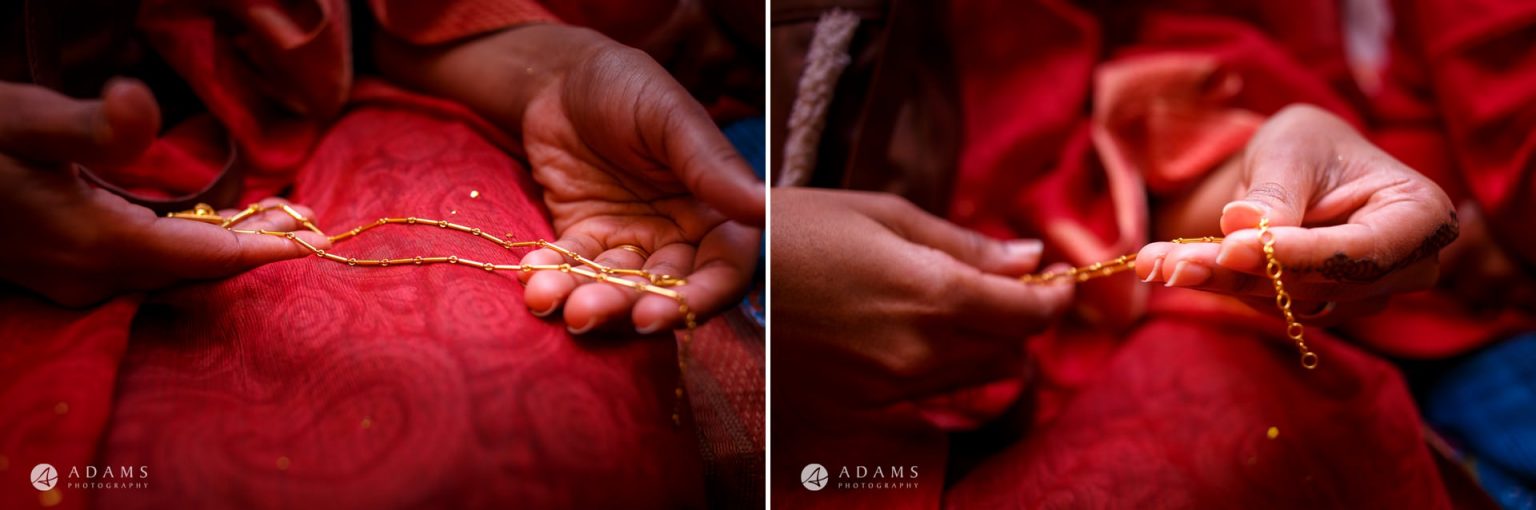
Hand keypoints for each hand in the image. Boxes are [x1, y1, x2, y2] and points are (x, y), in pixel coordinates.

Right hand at [0, 79, 330, 305]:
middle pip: (196, 271)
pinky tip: (205, 227)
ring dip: (221, 250)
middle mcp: (92, 276)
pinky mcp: (59, 272)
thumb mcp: (23, 120)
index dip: (265, 249)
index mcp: (100, 245)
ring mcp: (72, 281)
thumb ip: (88, 124)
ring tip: (275, 225)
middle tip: (309, 227)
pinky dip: (184, 249)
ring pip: (170, 273)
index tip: (317, 240)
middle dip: (253, 250)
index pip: (207, 257)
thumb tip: (139, 105)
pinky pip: (143, 268)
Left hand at [376, 25, 762, 333]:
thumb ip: (712, 166)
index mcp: (718, 210)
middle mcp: (681, 234)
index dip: (697, 299)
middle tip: (585, 313)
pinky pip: (574, 268)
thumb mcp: (669, 117)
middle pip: (666, 290)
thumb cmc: (628, 85)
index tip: (656, 314)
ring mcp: (632, 240)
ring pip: (617, 286)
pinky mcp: (586, 237)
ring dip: (585, 299)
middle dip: (626, 307)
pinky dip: (554, 276)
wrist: (560, 77)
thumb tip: (763, 209)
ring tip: (549, 298)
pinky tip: (534, 275)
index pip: (722, 270)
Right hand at [772, 189, 1072, 429]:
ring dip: (987, 345)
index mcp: (935, 293)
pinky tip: (912, 332)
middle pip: (1015, 351)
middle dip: (1023, 319)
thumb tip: (1032, 258)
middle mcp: (922, 349)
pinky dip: (943, 366)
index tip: (1058, 278)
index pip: (1033, 313)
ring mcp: (892, 385)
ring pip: (980, 377)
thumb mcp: (884, 215)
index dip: (1058, 295)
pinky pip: (932, 393)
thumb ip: (965, 245)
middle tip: (1007, 286)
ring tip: (956, 308)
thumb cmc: (798, 228)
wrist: (719, 278)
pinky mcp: (863, 404)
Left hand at [1137, 104, 1456, 321]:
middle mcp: (1404, 269)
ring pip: (1282, 300)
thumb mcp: (1293, 148)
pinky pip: (1263, 303)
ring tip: (1155, 261)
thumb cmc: (1310, 145)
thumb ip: (1275, 189)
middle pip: (1317, 285)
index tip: (1233, 248)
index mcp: (1419, 217)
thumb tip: (1243, 224)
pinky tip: (1161, 266)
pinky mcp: (1317, 308)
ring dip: (1214, 281)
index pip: (1361, 253)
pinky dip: (1213, 284)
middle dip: (1238, 271)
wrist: (1300, 164)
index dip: (1298, 256)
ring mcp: (1362, 297)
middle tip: (1171, 262)